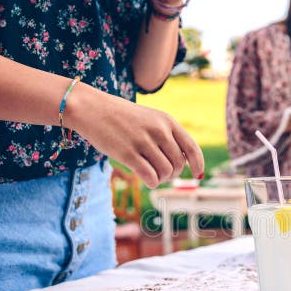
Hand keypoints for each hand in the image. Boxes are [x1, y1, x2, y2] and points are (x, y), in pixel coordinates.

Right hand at [66, 84, 203, 188]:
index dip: (198, 164)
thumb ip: (167, 136)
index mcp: (167, 121)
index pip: (191, 148)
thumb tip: (183, 164)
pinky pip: (150, 176)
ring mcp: (143, 142)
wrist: (92, 108)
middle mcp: (158, 131)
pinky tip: (147, 180)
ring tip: (153, 175)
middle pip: (178, 164)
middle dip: (174, 174)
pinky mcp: (127, 154)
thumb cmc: (122, 117)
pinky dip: (152, 182)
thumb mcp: (150, 119)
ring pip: (165, 172)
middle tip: (163, 174)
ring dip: (161, 179)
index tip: (198, 174)